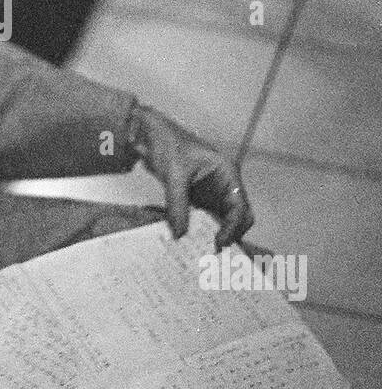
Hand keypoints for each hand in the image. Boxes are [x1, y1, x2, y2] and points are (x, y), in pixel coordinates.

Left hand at [127, 104, 253, 249]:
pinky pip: (202, 218)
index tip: (218, 243)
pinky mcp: (197, 198)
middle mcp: (224, 185)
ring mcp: (211, 193)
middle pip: (236, 217)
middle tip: (213, 255)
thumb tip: (179, 235)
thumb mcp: (174, 174)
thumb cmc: (167, 144)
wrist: (148, 133)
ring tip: (201, 255)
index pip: (240, 206)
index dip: (233, 228)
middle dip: (228, 236)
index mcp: (228, 173)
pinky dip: (197, 231)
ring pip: (220, 221)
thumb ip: (177, 204)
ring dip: (212, 235)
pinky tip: (187, 243)